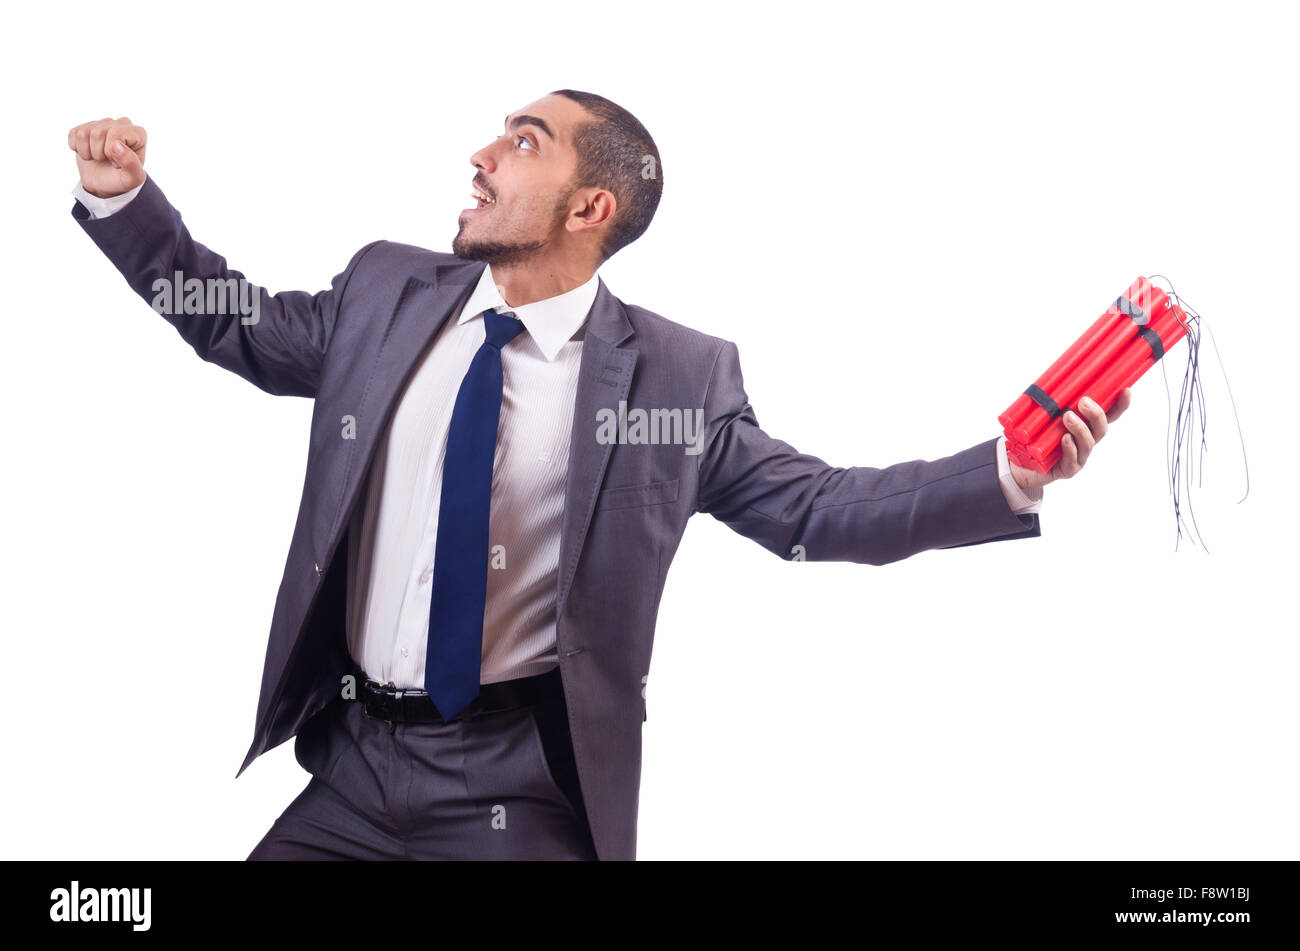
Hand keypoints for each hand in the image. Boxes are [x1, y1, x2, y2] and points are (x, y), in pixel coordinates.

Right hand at [68, 116, 146, 197]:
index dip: (111, 153)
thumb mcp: (133, 179)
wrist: (105, 183)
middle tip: (107, 160)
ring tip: (99, 157)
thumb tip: (115, 144)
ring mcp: (103, 123)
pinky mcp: (86, 126)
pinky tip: (89, 151)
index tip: (117, 162)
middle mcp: (122, 123)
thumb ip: (131, 163)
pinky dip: (77, 149)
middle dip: (98, 153)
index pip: (115, 134)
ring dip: (87, 152)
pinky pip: (73, 134)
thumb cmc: (122, 179)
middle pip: (97, 133)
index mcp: (138, 133)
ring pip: (83, 133)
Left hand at [1009, 388, 1131, 490]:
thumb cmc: (1035, 437)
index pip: (1109, 415)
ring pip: (1088, 443)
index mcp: (1086, 427)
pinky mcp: (1066, 470)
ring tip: (1067, 417)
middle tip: (1083, 402)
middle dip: (1096, 414)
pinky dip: (1070, 449)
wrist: (1020, 465)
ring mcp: (1079, 457)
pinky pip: (1072, 460)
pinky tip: (1065, 439)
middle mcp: (1086, 441)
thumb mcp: (1043, 415)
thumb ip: (1052, 400)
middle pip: (1101, 429)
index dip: (1120, 405)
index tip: (1126, 390)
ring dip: (1080, 428)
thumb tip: (1054, 377)